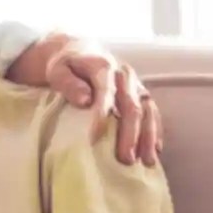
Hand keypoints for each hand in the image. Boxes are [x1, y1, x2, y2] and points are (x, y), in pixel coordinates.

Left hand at [43, 37, 162, 166]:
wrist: (80, 51)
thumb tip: (85, 101)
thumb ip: (69, 83)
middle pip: (131, 106)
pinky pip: (152, 112)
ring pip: (147, 111)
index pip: (106, 92)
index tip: (94, 138)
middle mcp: (124, 75)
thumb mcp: (58, 70)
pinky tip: (155, 150)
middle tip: (125, 159)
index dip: (101, 115)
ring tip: (146, 161)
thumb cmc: (66, 65)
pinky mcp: (141, 93)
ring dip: (148, 137)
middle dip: (130, 134)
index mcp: (103, 67)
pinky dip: (155, 132)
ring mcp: (136, 84)